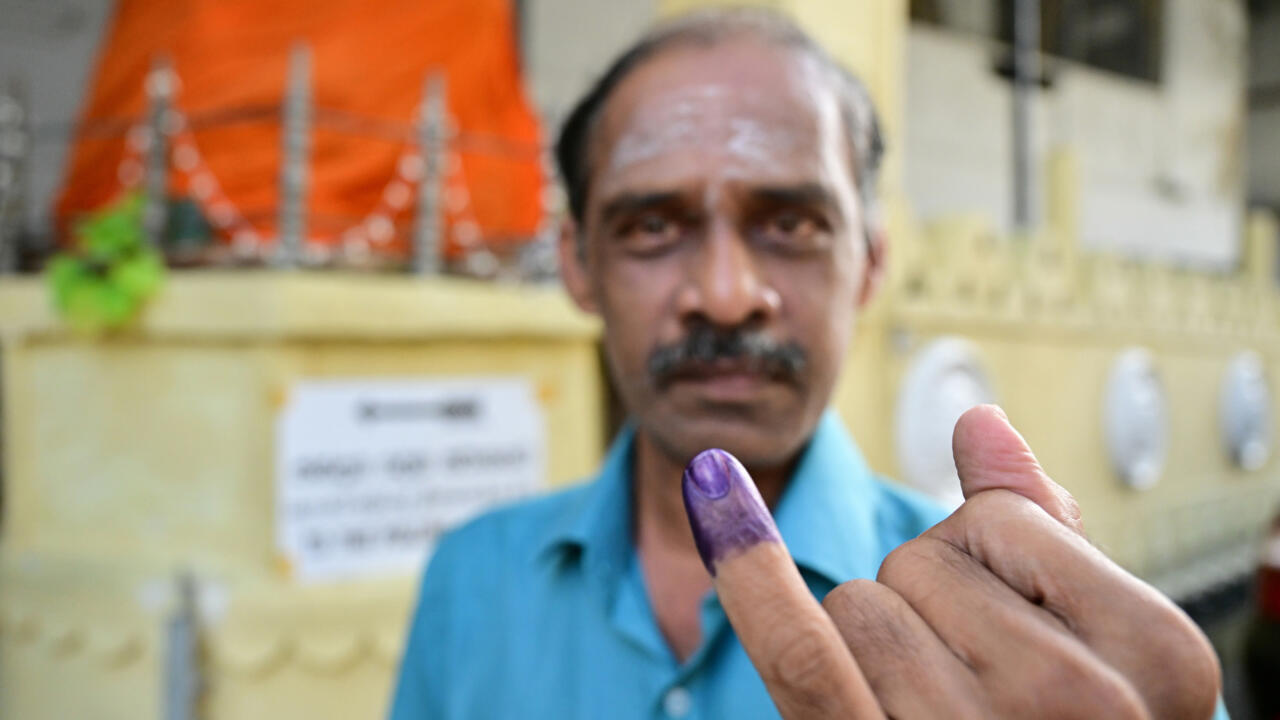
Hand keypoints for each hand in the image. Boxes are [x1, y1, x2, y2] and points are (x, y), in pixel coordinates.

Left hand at [681, 405, 1220, 718]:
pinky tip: (712, 486)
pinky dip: (749, 570)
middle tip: (977, 696)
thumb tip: (980, 424)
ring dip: (875, 655)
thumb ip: (1048, 536)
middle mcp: (1077, 703)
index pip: (1001, 520)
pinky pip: (800, 650)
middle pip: (920, 563)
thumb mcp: (1106, 655)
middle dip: (930, 611)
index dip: (989, 563)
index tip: (1023, 636)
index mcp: (1156, 654)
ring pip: (854, 605)